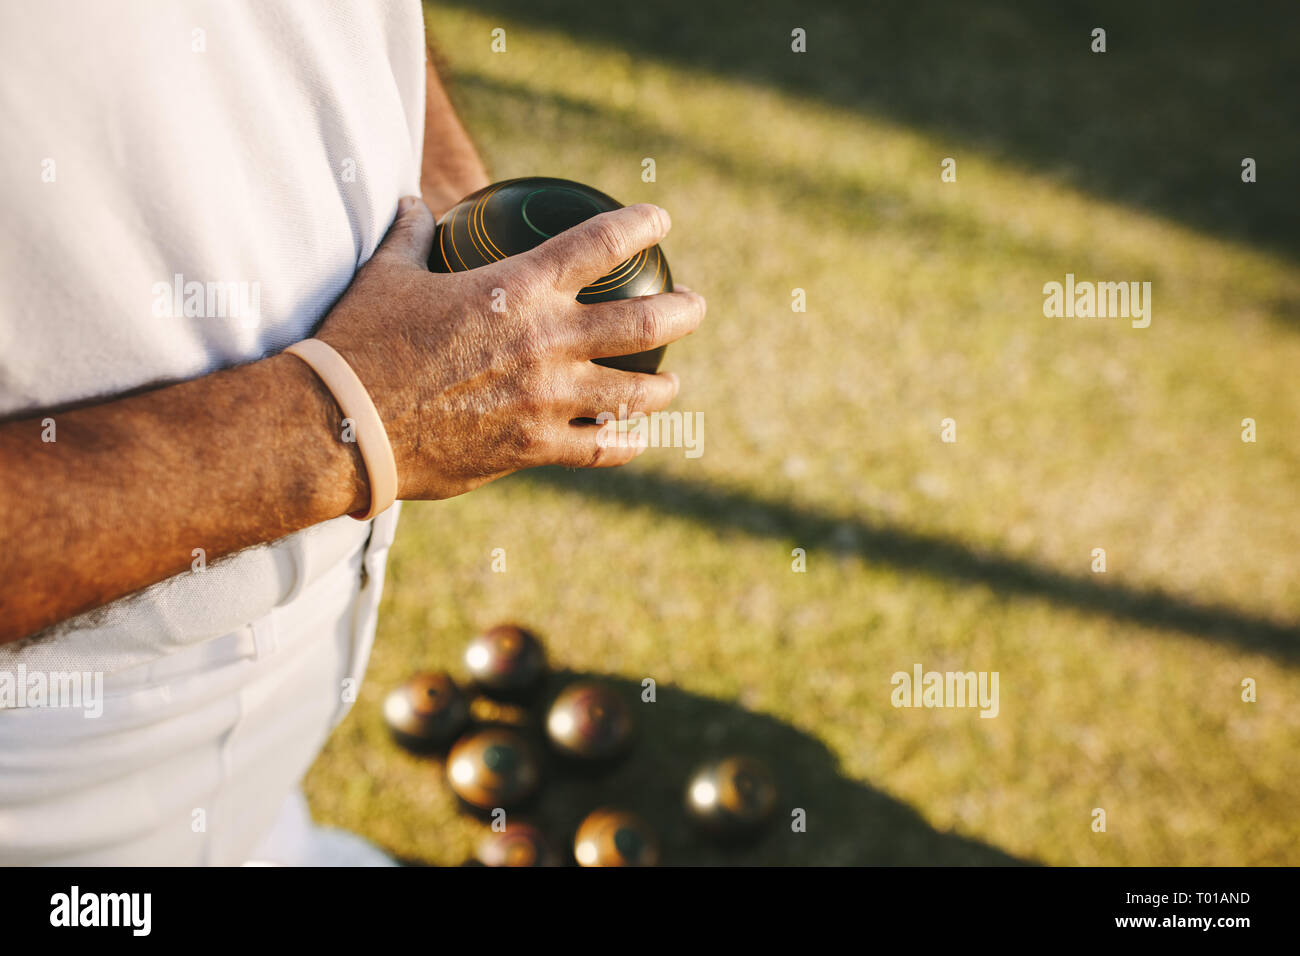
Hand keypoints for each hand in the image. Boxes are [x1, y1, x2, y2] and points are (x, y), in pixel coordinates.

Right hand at [315, 196, 705, 500]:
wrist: (342, 425)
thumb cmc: (360, 343)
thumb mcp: (386, 275)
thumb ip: (409, 236)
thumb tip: (410, 205)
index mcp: (515, 288)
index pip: (598, 245)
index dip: (637, 228)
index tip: (660, 221)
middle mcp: (545, 341)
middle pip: (642, 322)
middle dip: (680, 312)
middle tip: (693, 307)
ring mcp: (545, 399)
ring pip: (633, 393)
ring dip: (661, 387)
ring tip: (671, 385)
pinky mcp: (533, 448)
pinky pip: (598, 449)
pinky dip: (623, 444)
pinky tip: (634, 441)